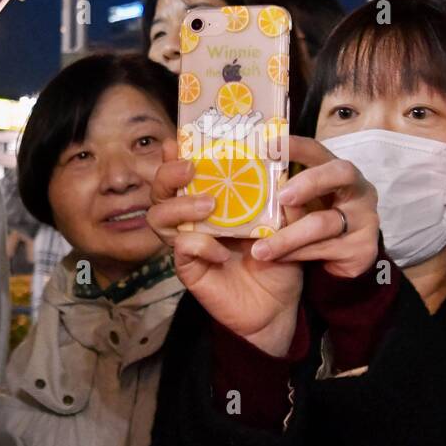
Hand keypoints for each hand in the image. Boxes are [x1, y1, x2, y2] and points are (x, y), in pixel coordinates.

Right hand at [146, 139, 302, 355]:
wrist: (278, 305)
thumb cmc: (278, 258)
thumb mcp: (286, 222)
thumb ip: (282, 197)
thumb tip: (285, 167)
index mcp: (211, 199)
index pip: (184, 172)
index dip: (174, 155)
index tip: (179, 139)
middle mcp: (192, 218)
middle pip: (159, 190)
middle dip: (168, 174)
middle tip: (191, 168)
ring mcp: (187, 243)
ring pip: (159, 217)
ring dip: (181, 206)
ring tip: (209, 205)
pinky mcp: (188, 269)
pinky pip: (182, 250)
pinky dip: (200, 245)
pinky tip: (222, 252)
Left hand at [248, 135, 379, 279]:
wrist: (338, 264)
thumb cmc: (312, 224)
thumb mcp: (299, 205)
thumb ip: (281, 191)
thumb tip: (239, 179)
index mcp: (337, 171)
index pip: (318, 151)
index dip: (297, 146)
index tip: (269, 145)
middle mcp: (358, 189)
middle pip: (341, 173)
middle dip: (310, 181)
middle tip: (281, 196)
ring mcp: (365, 218)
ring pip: (324, 222)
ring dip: (288, 236)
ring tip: (260, 250)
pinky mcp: (364, 248)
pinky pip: (325, 248)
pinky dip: (298, 254)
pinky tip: (278, 259)